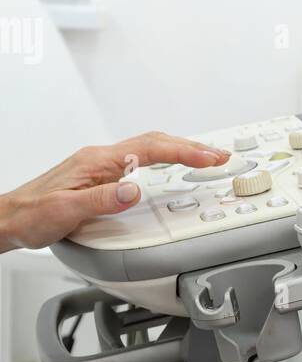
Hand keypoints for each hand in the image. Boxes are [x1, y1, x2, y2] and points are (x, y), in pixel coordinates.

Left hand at [0, 133, 230, 252]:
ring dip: (179, 150)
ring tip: (204, 158)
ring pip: (149, 148)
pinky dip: (163, 159)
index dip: (183, 151)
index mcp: (97, 161)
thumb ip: (103, 200)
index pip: (149, 149)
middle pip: (155, 142)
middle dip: (191, 146)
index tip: (209, 157)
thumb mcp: (66, 212)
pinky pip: (140, 159)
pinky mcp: (101, 176)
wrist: (9, 219)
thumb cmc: (32, 216)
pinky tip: (171, 166)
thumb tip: (135, 190)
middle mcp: (100, 158)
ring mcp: (101, 165)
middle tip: (219, 155)